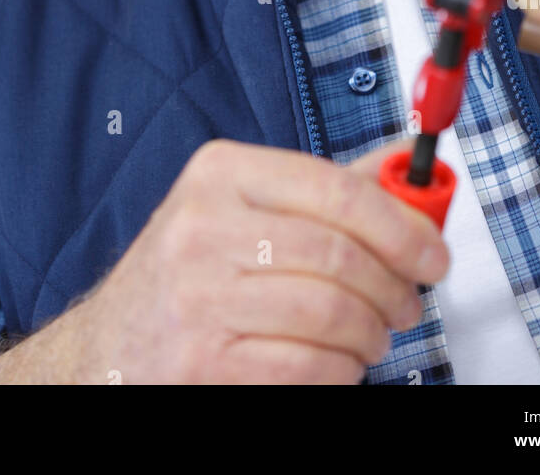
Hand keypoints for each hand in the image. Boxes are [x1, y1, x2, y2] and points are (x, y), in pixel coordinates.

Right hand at [72, 137, 448, 384]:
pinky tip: (337, 364)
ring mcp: (197, 296)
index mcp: (220, 173)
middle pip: (340, 255)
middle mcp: (203, 227)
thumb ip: (327, 190)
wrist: (107, 350)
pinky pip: (306, 367)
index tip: (432, 252)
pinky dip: (340, 371)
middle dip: (394, 287)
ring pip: (330, 314)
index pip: (335, 189)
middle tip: (409, 302)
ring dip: (372, 334)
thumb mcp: (244, 209)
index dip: (401, 225)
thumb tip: (407, 168)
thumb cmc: (188, 275)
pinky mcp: (202, 362)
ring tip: (373, 336)